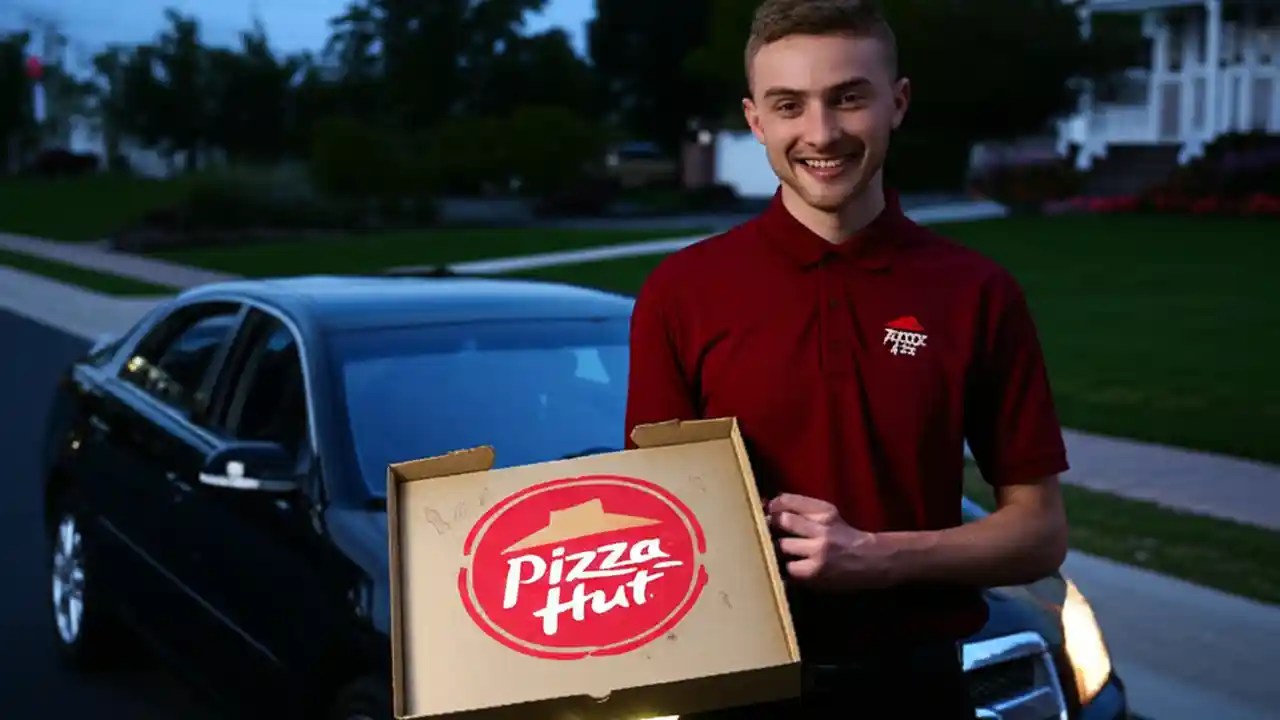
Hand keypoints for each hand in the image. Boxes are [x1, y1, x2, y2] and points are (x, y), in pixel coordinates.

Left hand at [766, 493, 893, 590]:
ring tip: (778, 551)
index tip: (767, 511)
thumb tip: (767, 504)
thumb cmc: (843, 537)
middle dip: (770, 526)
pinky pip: (786, 568)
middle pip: (782, 521)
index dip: (772, 506)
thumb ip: (801, 508)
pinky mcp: (814, 573)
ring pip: (781, 546)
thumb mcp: (828, 515)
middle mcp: (822, 529)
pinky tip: (787, 567)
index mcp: (825, 511)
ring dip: (776, 549)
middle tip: (765, 531)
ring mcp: (818, 552)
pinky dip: (784, 568)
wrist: (871, 561)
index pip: (787, 501)